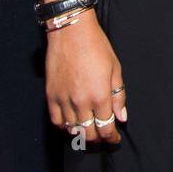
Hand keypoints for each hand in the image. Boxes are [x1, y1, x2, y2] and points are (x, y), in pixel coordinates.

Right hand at [45, 13, 126, 144]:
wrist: (71, 32)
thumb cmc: (97, 46)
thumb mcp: (115, 68)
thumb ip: (118, 95)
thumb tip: (121, 117)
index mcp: (100, 96)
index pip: (106, 129)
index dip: (111, 138)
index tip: (115, 139)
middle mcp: (81, 103)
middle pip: (89, 133)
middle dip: (98, 138)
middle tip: (103, 136)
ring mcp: (64, 100)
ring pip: (72, 130)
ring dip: (81, 134)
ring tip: (88, 131)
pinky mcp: (51, 96)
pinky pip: (56, 120)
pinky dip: (64, 126)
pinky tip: (71, 124)